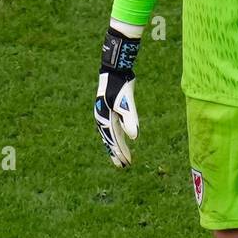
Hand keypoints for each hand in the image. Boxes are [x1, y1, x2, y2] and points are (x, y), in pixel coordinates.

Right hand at [94, 26, 141, 166]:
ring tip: (119, 156)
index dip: (119, 153)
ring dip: (115, 146)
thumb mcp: (126, 104)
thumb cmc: (120, 87)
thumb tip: (134, 137)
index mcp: (105, 119)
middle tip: (122, 166)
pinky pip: (112, 128)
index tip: (126, 164)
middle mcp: (103, 119)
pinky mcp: (111, 111)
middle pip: (110, 140)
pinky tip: (121, 139)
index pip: (113, 140)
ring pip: (110, 135)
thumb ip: (130, 120)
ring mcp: (106, 115)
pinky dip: (116, 136)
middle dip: (116, 153)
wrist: (115, 71)